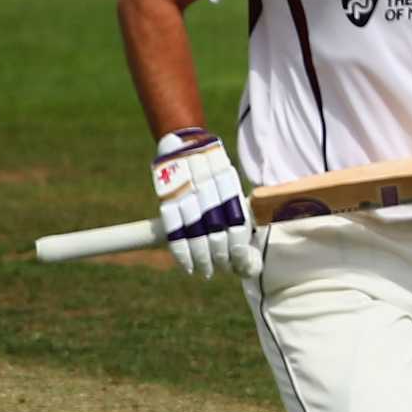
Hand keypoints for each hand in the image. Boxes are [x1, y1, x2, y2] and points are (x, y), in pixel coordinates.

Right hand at [151, 128, 255, 278]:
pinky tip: (187, 265)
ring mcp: (183, 192)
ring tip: (206, 271)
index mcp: (227, 181)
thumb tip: (246, 239)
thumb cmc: (214, 165)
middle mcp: (206, 186)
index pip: (236, 221)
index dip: (237, 245)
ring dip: (201, 257)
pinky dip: (180, 250)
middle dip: (220, 255)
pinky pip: (172, 229)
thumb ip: (235, 204)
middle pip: (215, 230)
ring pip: (194, 233)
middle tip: (223, 268)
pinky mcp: (165, 196)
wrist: (184, 140)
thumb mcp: (229, 176)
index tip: (239, 261)